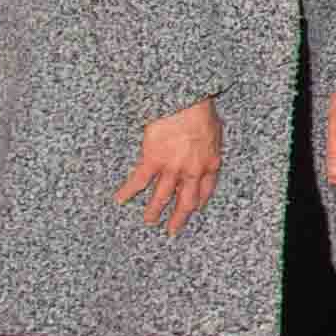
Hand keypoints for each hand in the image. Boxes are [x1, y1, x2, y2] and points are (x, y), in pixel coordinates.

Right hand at [115, 98, 224, 235]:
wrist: (186, 105)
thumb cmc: (202, 112)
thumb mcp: (216, 130)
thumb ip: (211, 143)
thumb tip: (209, 143)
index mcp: (210, 163)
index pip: (206, 189)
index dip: (199, 201)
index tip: (195, 209)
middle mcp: (192, 171)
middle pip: (186, 200)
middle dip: (179, 217)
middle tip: (172, 230)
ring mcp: (172, 168)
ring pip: (162, 197)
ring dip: (154, 211)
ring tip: (148, 222)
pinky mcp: (153, 161)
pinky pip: (139, 181)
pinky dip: (128, 191)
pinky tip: (120, 200)